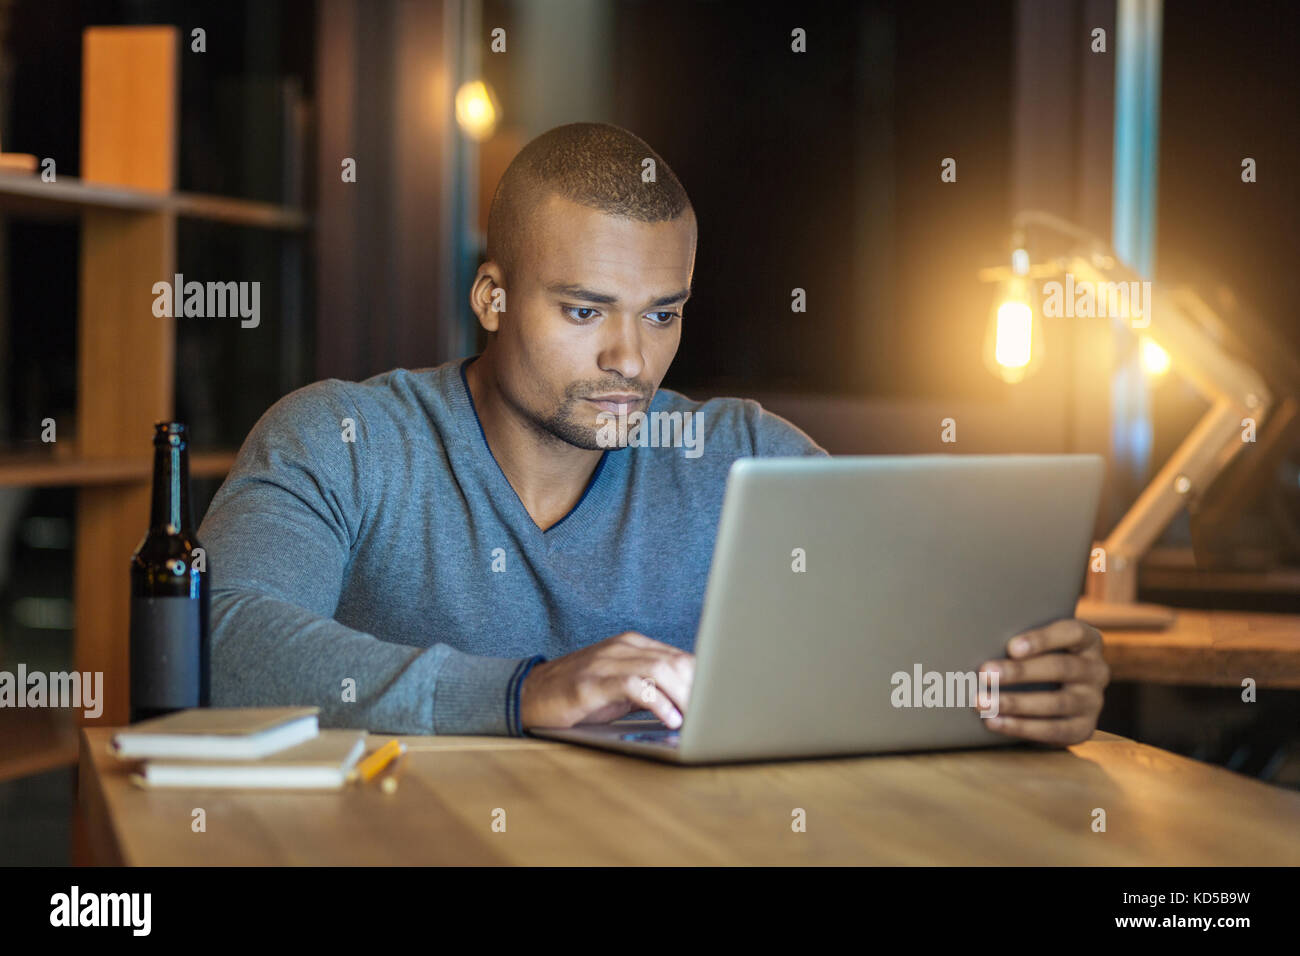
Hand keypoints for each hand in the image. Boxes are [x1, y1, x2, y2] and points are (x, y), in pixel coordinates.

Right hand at [520, 631, 694, 730]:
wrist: (530, 693)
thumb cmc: (580, 694)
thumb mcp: (621, 688)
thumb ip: (652, 688)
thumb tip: (690, 704)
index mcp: (633, 645)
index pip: (680, 656)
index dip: (703, 679)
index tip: (718, 702)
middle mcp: (623, 648)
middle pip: (676, 662)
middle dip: (698, 689)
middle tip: (711, 715)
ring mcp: (607, 662)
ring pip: (660, 670)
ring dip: (683, 697)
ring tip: (694, 718)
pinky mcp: (593, 682)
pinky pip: (635, 686)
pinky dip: (658, 703)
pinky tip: (669, 719)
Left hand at [976, 618, 1108, 746]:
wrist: (1051, 699)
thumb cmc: (1034, 659)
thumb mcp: (1036, 645)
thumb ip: (1021, 641)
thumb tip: (979, 637)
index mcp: (1088, 640)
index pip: (1072, 633)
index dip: (1042, 639)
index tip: (1011, 647)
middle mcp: (1096, 670)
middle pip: (1060, 668)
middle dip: (1019, 672)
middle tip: (985, 673)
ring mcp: (1093, 701)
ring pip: (1056, 703)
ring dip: (1015, 703)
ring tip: (982, 702)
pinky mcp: (1083, 728)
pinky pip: (1053, 730)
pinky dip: (1020, 727)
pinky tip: (993, 722)